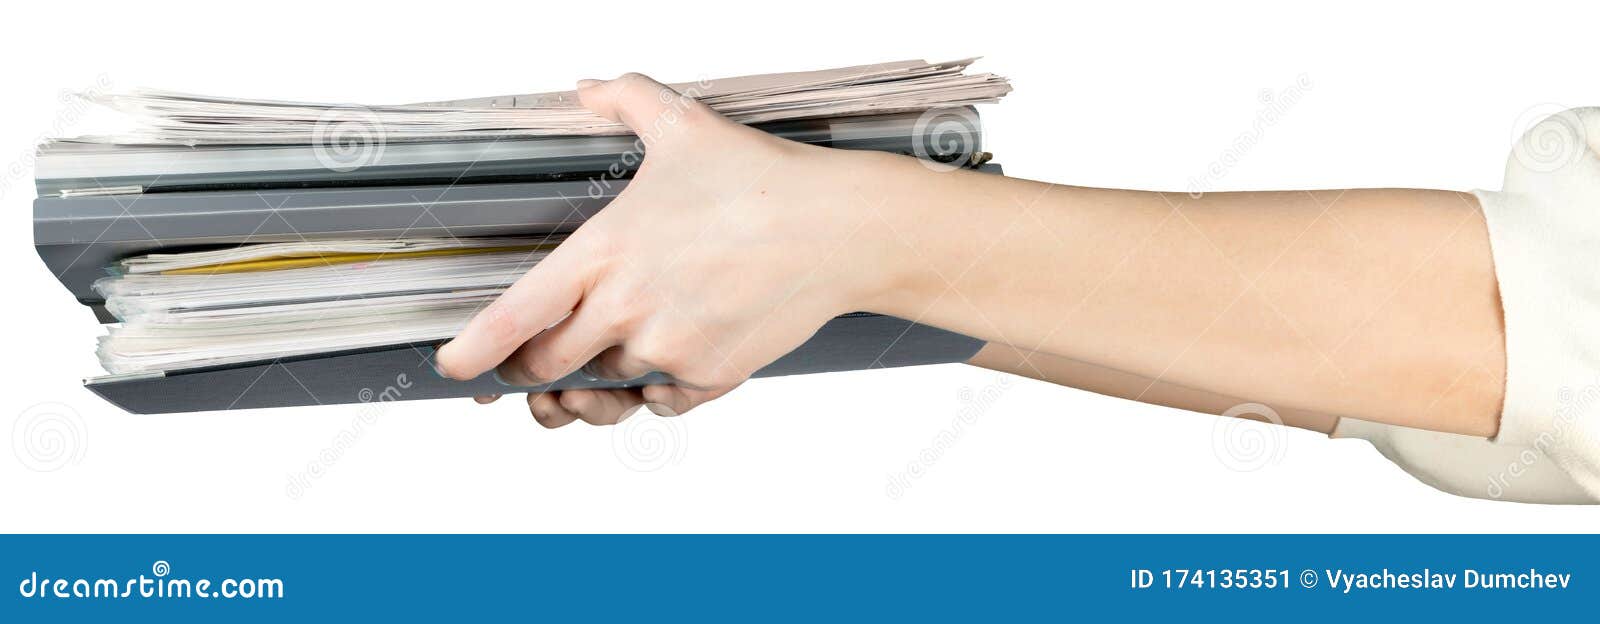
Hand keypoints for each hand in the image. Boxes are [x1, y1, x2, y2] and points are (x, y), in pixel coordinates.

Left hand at [438, 73, 898, 423]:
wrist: (840, 229)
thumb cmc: (764, 180)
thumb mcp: (683, 124)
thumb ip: (623, 100)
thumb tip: (588, 89)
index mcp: (606, 250)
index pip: (516, 314)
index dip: (474, 349)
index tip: (454, 366)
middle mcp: (628, 308)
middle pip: (549, 364)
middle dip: (533, 368)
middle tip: (536, 360)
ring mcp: (669, 348)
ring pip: (607, 382)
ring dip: (602, 373)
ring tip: (616, 350)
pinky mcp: (711, 376)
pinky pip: (662, 403)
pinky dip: (658, 390)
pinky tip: (669, 359)